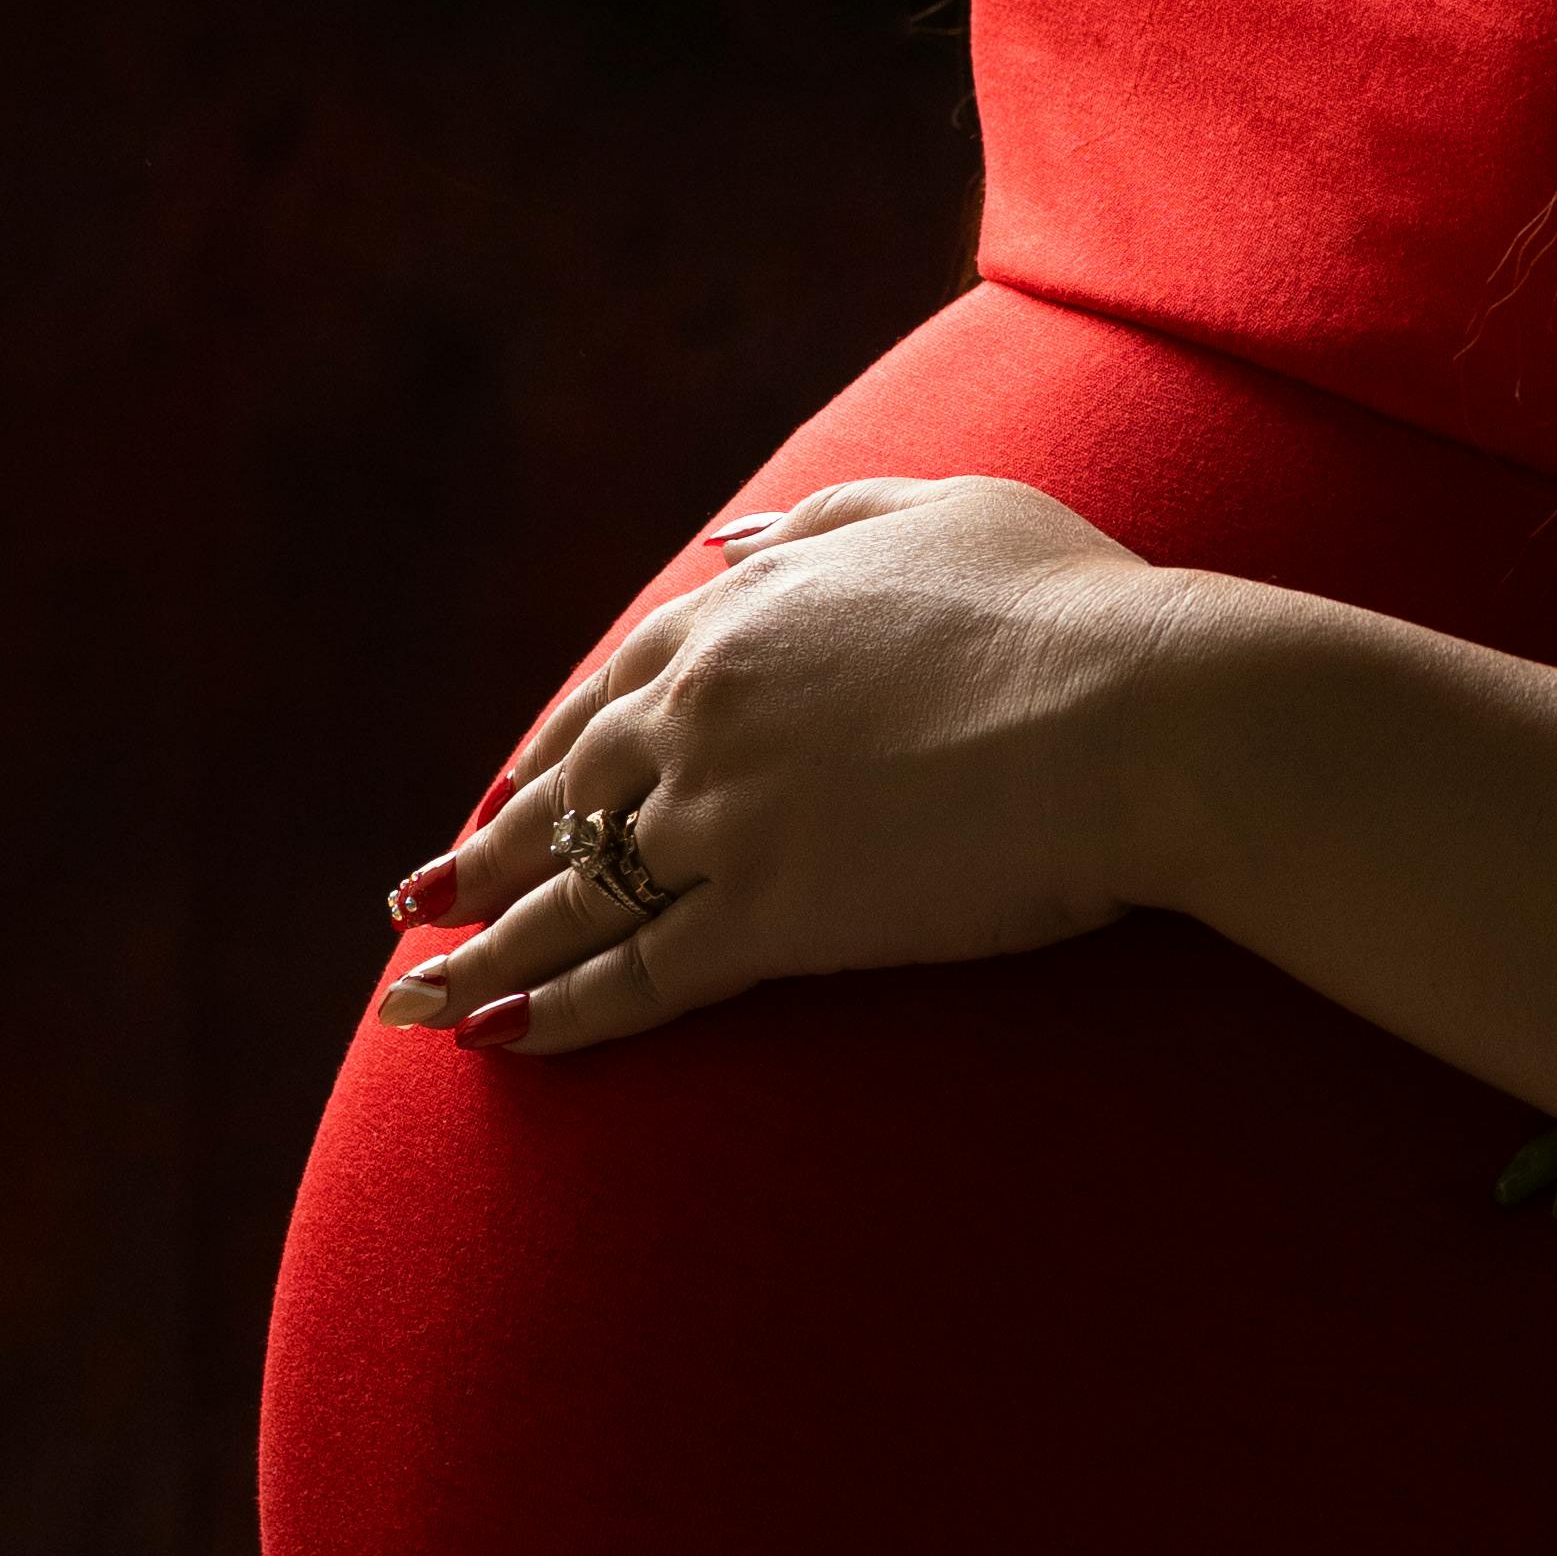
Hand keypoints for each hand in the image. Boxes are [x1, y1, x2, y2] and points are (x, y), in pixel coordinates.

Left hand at [372, 472, 1189, 1061]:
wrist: (1140, 711)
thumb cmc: (1071, 607)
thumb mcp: (940, 513)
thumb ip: (821, 526)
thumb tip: (724, 551)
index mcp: (742, 616)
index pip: (610, 696)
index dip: (547, 757)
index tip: (501, 798)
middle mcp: (705, 713)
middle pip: (565, 802)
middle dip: (485, 861)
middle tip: (421, 906)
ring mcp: (726, 818)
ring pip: (577, 898)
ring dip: (486, 951)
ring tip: (417, 1002)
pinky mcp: (769, 917)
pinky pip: (638, 977)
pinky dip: (560, 1013)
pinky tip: (506, 1041)